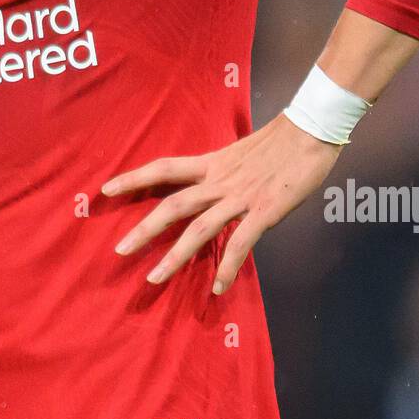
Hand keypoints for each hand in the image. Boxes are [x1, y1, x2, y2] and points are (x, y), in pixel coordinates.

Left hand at [100, 115, 342, 293]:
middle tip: (118, 252)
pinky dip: (227, 266)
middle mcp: (219, 180)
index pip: (164, 168)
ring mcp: (240, 197)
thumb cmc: (281, 139)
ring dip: (174, 256)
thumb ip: (224, 171)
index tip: (106, 189)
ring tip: (153, 279)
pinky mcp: (264, 210)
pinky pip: (241, 243)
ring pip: (198, 229)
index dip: (133, 178)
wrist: (312, 130)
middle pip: (172, 205)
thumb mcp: (241, 152)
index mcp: (212, 163)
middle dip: (143, 229)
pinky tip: (217, 288)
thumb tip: (212, 187)